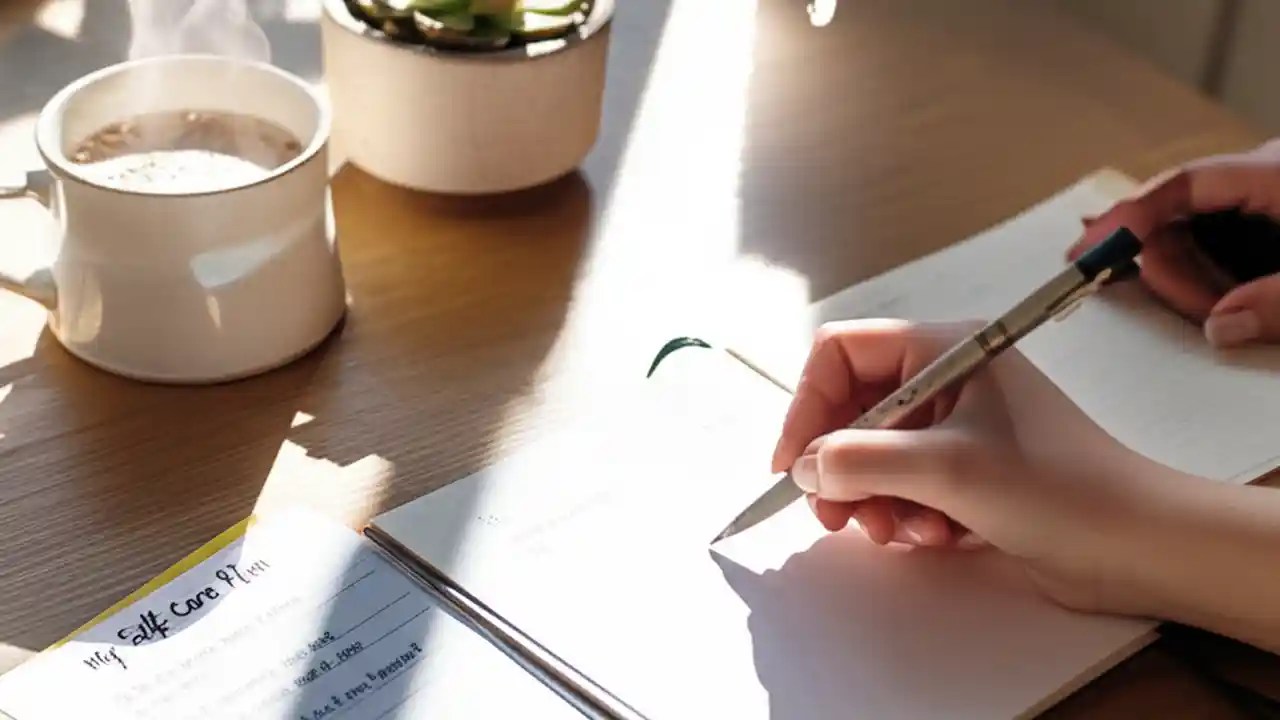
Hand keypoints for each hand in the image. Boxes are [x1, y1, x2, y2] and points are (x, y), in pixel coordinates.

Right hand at [771, 319, 1176, 612]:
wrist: (1137, 545)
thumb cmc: (1057, 487)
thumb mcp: (948, 469)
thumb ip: (861, 461)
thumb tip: (805, 468)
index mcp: (945, 349)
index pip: (842, 353)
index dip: (806, 404)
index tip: (793, 464)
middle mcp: (945, 379)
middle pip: (852, 410)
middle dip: (839, 465)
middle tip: (836, 516)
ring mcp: (956, 427)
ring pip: (873, 455)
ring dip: (873, 498)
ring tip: (898, 530)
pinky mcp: (966, 472)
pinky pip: (903, 485)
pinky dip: (906, 514)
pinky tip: (937, 536)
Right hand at [1066, 139, 1279, 346]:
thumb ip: (1277, 303)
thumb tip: (1220, 327)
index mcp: (1274, 170)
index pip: (1181, 184)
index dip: (1129, 218)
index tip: (1087, 250)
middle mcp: (1259, 170)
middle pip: (1177, 216)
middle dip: (1173, 269)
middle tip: (1199, 314)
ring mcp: (1257, 189)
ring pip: (1189, 233)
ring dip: (1192, 279)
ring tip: (1224, 309)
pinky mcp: (1261, 210)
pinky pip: (1210, 238)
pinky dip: (1203, 272)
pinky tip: (1212, 297)